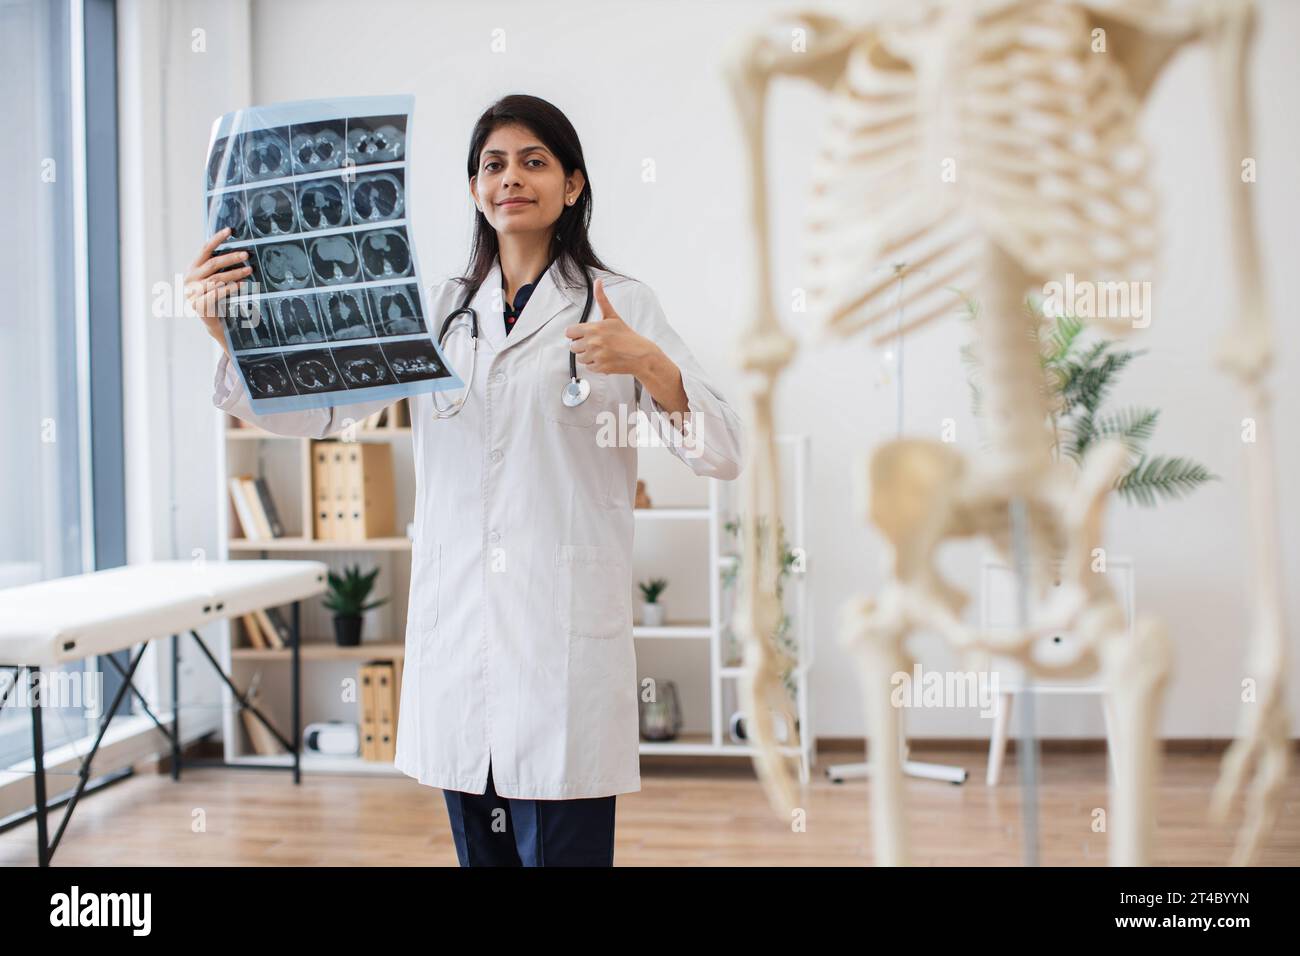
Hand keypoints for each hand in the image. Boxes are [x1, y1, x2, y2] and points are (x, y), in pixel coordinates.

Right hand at [184, 227, 252, 354]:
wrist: (209, 320)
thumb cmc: (213, 295)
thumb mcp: (212, 278)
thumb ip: (217, 266)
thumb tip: (238, 250)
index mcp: (192, 268)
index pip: (204, 249)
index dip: (217, 239)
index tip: (230, 230)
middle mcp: (190, 278)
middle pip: (213, 264)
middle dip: (231, 258)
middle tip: (246, 254)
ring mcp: (192, 292)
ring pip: (217, 279)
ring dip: (235, 273)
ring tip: (249, 270)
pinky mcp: (198, 305)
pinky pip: (217, 293)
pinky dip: (231, 288)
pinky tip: (242, 284)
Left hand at [564, 277, 658, 374]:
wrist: (641, 354)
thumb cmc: (626, 336)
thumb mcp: (612, 316)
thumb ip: (601, 299)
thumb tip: (598, 281)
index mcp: (593, 328)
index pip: (569, 332)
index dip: (576, 334)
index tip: (584, 335)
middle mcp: (593, 342)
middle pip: (573, 347)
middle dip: (582, 346)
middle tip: (596, 344)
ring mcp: (596, 355)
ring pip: (580, 358)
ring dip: (588, 356)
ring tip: (602, 352)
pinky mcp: (600, 367)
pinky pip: (588, 367)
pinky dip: (595, 365)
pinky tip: (605, 359)